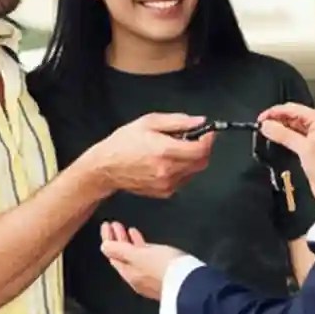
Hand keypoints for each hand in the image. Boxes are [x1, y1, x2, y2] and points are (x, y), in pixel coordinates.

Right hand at [82, 113, 214, 197]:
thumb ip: (178, 121)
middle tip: (192, 138)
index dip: (208, 139)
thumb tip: (200, 121)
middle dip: (202, 148)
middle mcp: (168, 170)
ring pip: (194, 171)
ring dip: (192, 159)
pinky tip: (167, 162)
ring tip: (174, 149)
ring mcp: (167, 184)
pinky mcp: (165, 192)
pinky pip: (184, 179)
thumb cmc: (123, 143)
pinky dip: (183, 169)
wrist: (106, 168)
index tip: (207, 131)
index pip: (201, 149)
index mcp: (164, 151)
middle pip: (202, 161)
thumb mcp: (149, 122)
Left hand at [97, 221, 185, 299]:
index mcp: (129, 273)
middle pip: (122, 257)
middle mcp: (137, 278)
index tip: (106, 225)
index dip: (108, 239)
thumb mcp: (139, 255)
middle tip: (115, 225)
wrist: (192, 284)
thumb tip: (104, 247)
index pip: (112, 255)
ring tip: (126, 230)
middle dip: (117, 240)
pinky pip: (146, 260)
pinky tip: (144, 242)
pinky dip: (141, 248)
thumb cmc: (166, 268)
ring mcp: (149, 278)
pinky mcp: (162, 275)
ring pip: (134, 258)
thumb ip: (120, 250)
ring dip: (128, 243)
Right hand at [257, 103, 314, 208]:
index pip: (293, 108)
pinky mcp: (308, 149)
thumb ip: (283, 134)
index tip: (260, 119)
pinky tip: (274, 140)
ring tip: (264, 132)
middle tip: (261, 126)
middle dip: (276, 119)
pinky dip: (283, 137)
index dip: (275, 112)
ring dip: (278, 128)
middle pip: (291, 116)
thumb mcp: (304, 148)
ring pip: (291, 126)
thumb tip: (266, 125)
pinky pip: (292, 138)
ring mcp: (313, 137)